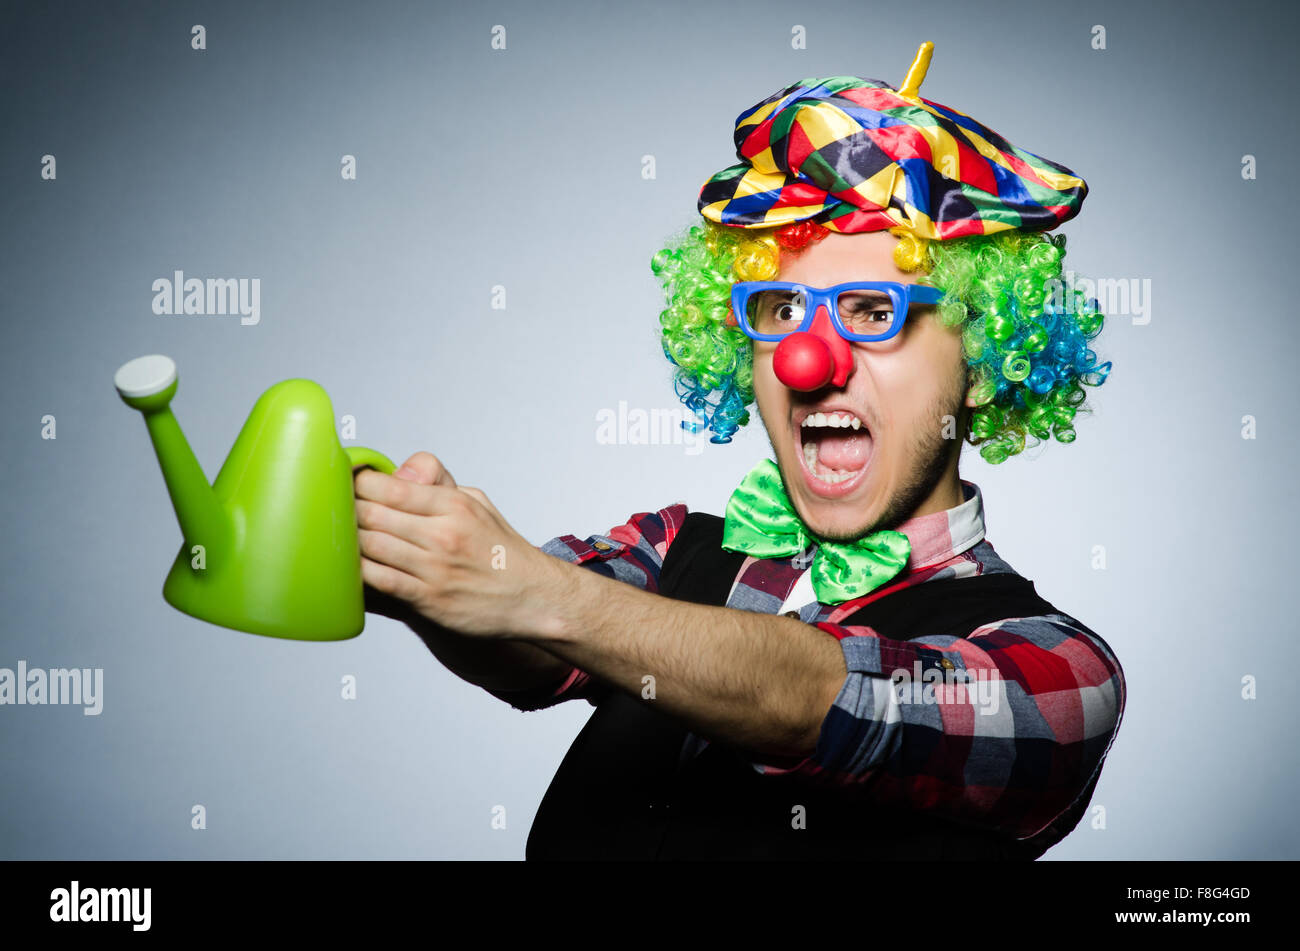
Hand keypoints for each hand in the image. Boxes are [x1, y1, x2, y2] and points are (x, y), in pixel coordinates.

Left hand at [353, 451, 556, 638]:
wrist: (533, 598)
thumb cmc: (500, 551)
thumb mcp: (477, 502)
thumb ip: (437, 482)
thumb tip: (399, 469)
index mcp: (454, 505)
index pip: (388, 485)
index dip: (357, 483)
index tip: (345, 485)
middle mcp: (444, 534)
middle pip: (371, 514)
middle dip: (346, 512)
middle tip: (334, 513)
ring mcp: (435, 569)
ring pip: (369, 546)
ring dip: (348, 543)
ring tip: (339, 540)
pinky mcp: (428, 600)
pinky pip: (379, 581)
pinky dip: (358, 573)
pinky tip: (351, 568)